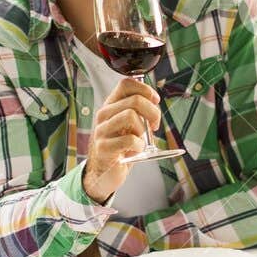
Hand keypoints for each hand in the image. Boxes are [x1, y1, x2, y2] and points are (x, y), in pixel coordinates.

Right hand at [82, 78, 160, 202]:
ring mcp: (102, 131)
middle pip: (135, 100)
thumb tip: (154, 102)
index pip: (126, 83)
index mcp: (111, 105)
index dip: (146, 90)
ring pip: (131, 116)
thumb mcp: (130, 125)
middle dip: (153, 112)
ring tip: (140, 139)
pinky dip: (139, 146)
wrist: (104, 172)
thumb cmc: (121, 148)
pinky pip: (130, 140)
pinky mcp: (104, 147)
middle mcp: (104, 115)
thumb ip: (139, 112)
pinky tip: (135, 150)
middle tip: (154, 126)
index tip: (155, 101)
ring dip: (143, 130)